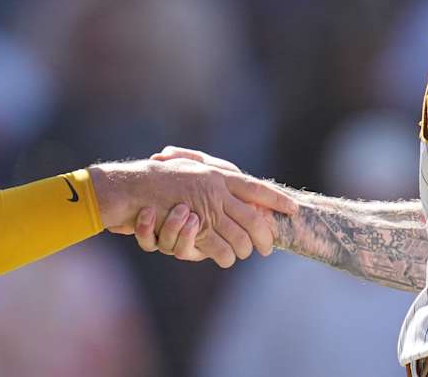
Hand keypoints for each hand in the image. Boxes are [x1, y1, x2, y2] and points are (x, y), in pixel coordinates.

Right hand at [134, 147, 281, 264]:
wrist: (133, 186)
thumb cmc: (158, 176)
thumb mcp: (191, 168)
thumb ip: (212, 175)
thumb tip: (230, 178)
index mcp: (219, 175)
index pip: (257, 188)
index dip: (277, 199)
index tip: (294, 209)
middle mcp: (218, 191)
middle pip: (254, 219)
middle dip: (265, 237)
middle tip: (268, 248)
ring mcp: (208, 210)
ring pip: (240, 238)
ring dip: (245, 250)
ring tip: (245, 254)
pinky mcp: (197, 229)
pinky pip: (221, 249)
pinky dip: (226, 257)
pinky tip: (226, 258)